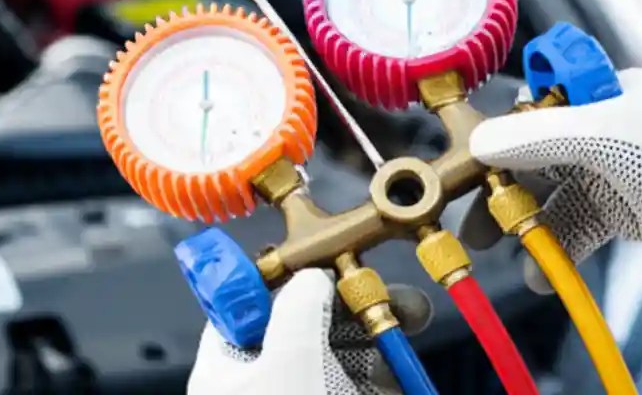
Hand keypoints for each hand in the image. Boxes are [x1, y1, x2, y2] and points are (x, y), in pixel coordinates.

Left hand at [188, 269, 430, 394]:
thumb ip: (298, 314)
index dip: (289, 279)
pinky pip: (357, 393)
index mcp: (226, 368)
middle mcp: (257, 388)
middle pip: (307, 331)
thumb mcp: (284, 366)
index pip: (249, 305)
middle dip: (356, 311)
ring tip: (415, 324)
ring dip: (379, 344)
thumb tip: (310, 277)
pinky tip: (409, 373)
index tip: (330, 261)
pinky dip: (384, 382)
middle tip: (399, 301)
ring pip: (339, 364)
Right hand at [463, 68, 641, 287]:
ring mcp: (620, 169)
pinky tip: (544, 273)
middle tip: (472, 223)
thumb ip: (542, 135)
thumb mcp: (617, 139)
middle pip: (533, 151)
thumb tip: (478, 138)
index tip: (463, 165)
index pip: (532, 101)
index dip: (495, 130)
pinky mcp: (633, 210)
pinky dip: (560, 247)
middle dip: (498, 188)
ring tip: (506, 254)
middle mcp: (606, 125)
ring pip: (554, 193)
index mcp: (604, 91)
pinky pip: (582, 225)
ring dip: (527, 226)